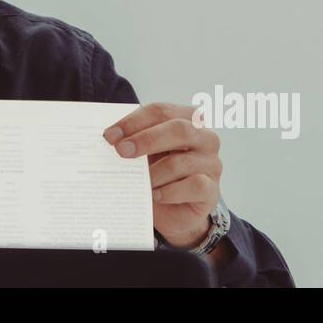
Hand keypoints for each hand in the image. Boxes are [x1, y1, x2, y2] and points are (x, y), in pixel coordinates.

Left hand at [102, 101, 221, 249]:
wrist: (172, 211)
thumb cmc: (157, 174)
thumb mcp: (144, 153)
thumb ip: (132, 141)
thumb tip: (110, 138)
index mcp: (188, 119)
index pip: (161, 111)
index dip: (134, 121)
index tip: (110, 135)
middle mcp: (205, 138)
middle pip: (178, 129)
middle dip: (146, 139)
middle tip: (121, 151)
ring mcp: (212, 164)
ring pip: (181, 162)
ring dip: (154, 173)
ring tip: (138, 182)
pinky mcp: (212, 190)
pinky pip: (193, 186)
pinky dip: (170, 191)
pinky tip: (156, 195)